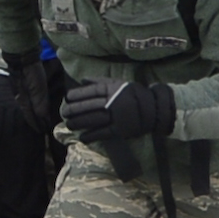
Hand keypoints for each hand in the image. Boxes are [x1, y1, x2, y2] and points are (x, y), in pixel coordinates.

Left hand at [61, 76, 175, 140]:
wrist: (155, 108)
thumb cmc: (134, 94)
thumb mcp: (118, 83)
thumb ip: (100, 81)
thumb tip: (82, 80)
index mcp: (113, 89)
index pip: (91, 91)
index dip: (78, 95)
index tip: (67, 98)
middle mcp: (114, 102)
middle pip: (90, 106)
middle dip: (75, 110)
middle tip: (64, 113)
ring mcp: (117, 117)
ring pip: (94, 120)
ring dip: (79, 123)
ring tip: (69, 125)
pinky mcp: (121, 130)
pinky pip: (103, 133)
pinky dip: (92, 136)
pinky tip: (82, 137)